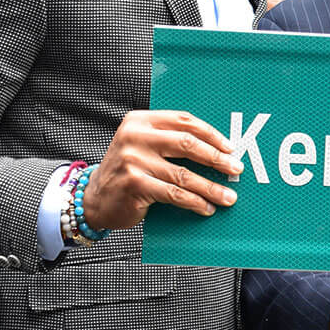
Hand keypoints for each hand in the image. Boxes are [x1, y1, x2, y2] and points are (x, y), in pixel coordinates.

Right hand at [80, 110, 241, 231]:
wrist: (94, 198)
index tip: (230, 147)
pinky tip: (207, 208)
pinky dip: (194, 202)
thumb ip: (170, 142)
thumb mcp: (143, 147)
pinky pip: (174, 194)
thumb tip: (218, 151)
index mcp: (140, 120)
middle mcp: (135, 136)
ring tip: (228, 196)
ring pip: (183, 174)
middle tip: (236, 169)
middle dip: (216, 158)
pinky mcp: (134, 184)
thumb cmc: (127, 172)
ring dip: (210, 187)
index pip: (183, 121)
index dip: (211, 134)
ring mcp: (132, 160)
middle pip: (187, 143)